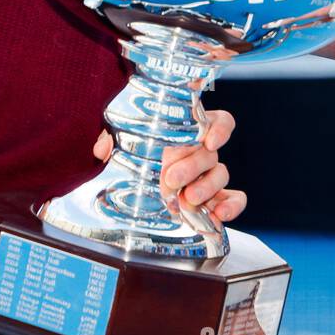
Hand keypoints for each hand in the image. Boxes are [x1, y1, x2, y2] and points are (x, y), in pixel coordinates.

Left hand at [92, 109, 246, 222]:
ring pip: (221, 175)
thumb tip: (101, 149)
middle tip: (172, 178)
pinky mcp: (211, 199)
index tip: (209, 140)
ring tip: (187, 199)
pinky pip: (232, 199)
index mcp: (188, 130)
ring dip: (206, 187)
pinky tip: (220, 214)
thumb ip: (111, 139)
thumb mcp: (121, 142)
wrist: (134, 189)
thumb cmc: (135, 155)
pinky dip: (231, 206)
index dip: (220, 128)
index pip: (218, 120)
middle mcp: (202, 151)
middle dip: (193, 166)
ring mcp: (208, 176)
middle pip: (212, 153)